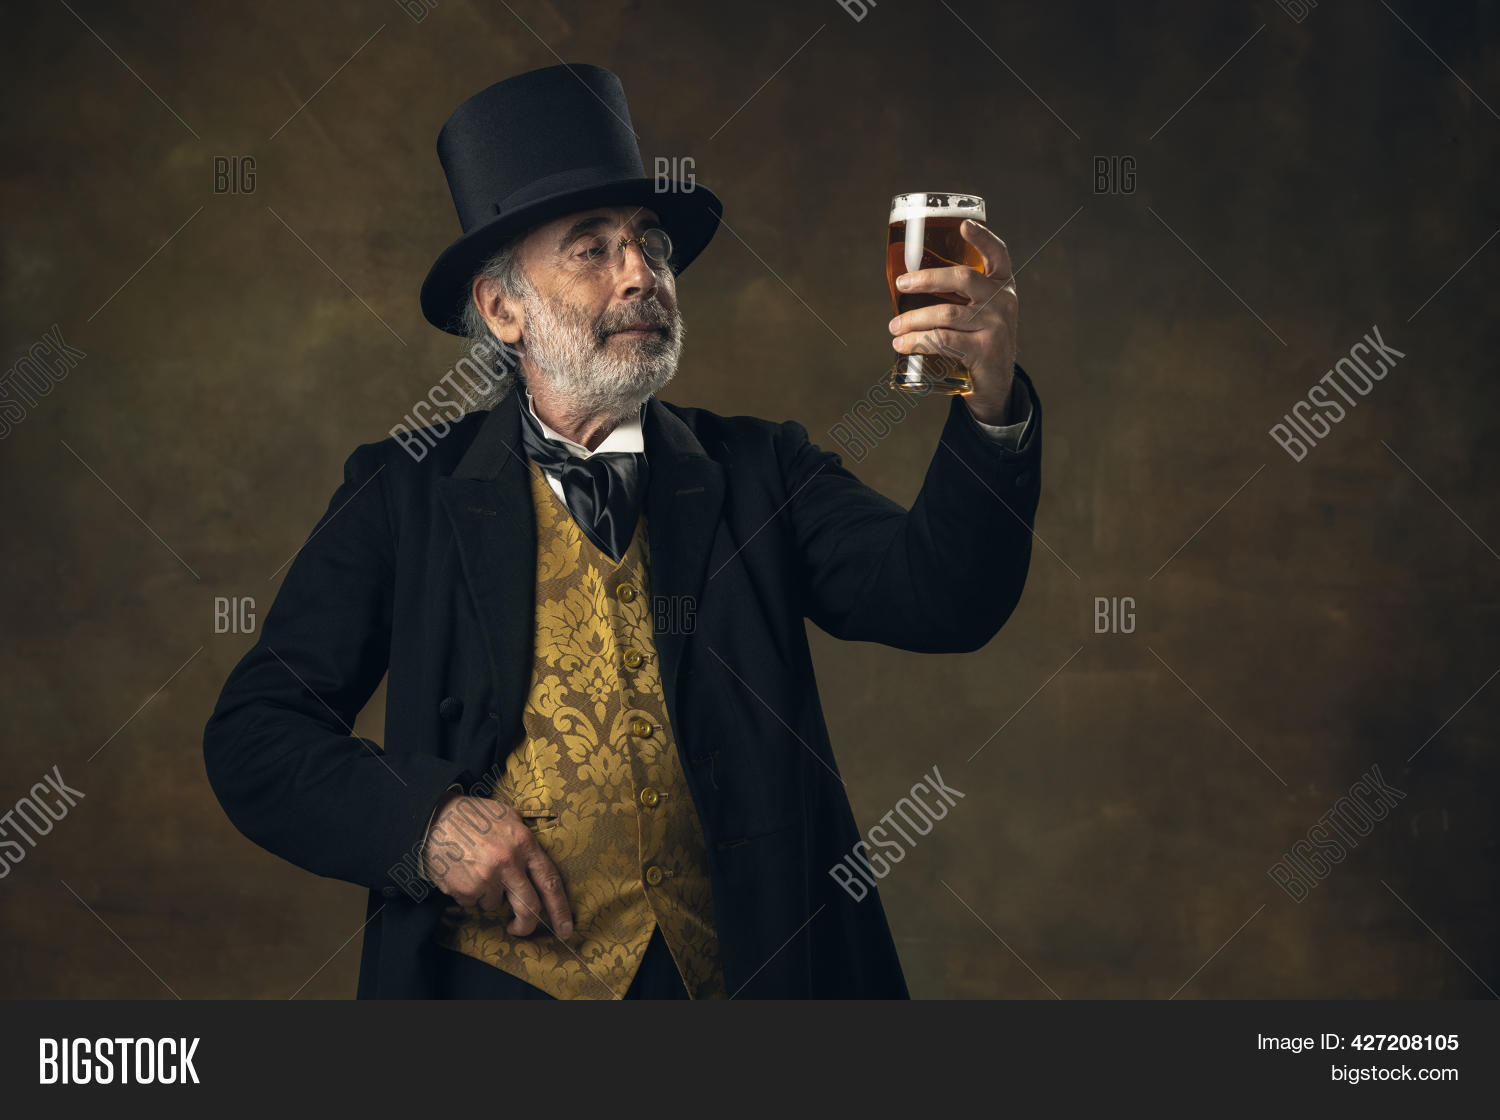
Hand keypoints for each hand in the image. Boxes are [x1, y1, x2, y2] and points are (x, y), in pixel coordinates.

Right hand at [420, 793, 573, 938]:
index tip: (566, 929)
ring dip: (489, 897)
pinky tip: (462, 873)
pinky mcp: (464, 889)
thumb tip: (539, 872)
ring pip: (496, 905)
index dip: (560, 909)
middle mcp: (508, 862)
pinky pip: (473, 903)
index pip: (550, 881)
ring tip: (477, 872)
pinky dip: (469, 894)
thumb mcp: (509, 818)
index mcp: (524, 842)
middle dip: (526, 925)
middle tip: (519, 928)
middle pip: (528, 907)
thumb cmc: (475, 815)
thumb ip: (526, 843)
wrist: (434, 816)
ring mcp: (485, 878)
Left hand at [888, 218, 1017, 424]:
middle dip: (926, 278)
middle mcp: (1003, 301)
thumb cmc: (979, 340)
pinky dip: (917, 341)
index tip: (964, 225)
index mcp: (1002, 286)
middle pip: (962, 278)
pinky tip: (902, 344)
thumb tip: (905, 283)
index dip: (982, 237)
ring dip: (913, 318)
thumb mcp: (980, 313)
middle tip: (901, 284)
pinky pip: (943, 340)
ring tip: (894, 327)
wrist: (996, 384)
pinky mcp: (984, 350)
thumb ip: (959, 295)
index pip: (998, 254)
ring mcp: (995, 326)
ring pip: (946, 313)